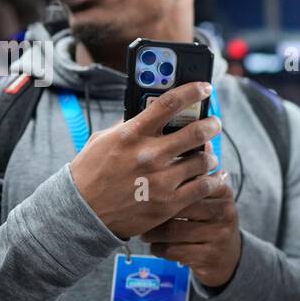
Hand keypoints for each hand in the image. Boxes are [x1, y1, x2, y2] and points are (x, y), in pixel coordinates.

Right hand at [70, 82, 226, 239]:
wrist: (83, 212)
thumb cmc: (91, 173)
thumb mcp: (104, 140)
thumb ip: (128, 126)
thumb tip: (149, 112)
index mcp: (132, 134)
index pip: (169, 103)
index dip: (192, 91)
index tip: (205, 88)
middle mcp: (149, 155)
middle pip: (196, 132)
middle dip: (211, 125)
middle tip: (214, 123)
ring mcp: (161, 180)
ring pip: (204, 160)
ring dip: (210, 155)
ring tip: (208, 154)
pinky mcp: (169, 203)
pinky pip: (204, 186)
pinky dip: (214, 179)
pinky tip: (216, 176)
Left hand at [141, 178, 241, 288]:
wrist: (229, 256)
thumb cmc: (209, 222)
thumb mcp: (208, 200)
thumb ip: (191, 182)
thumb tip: (157, 166)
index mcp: (222, 191)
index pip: (187, 184)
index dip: (163, 189)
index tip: (145, 193)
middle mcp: (224, 211)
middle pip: (177, 207)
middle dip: (154, 213)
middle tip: (139, 216)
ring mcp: (219, 235)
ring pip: (173, 231)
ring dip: (153, 233)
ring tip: (144, 233)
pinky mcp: (209, 256)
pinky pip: (174, 250)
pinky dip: (159, 248)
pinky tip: (156, 246)